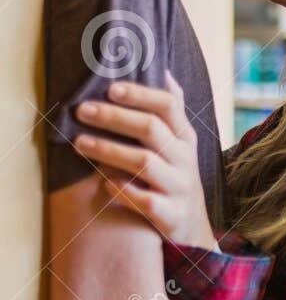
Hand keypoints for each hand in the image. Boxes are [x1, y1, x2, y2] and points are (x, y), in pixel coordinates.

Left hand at [73, 72, 216, 249]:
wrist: (191, 227)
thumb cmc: (174, 177)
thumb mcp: (179, 144)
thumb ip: (172, 111)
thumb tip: (164, 71)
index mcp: (184, 137)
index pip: (168, 106)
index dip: (140, 94)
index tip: (110, 88)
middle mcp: (185, 159)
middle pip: (151, 129)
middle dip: (114, 117)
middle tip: (82, 110)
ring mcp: (180, 188)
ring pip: (144, 163)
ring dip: (109, 150)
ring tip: (79, 143)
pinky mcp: (171, 215)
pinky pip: (146, 201)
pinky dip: (123, 191)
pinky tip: (104, 184)